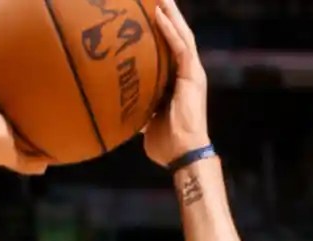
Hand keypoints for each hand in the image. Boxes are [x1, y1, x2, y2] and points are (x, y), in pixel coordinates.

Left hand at [141, 0, 210, 166]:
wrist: (181, 153)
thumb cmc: (164, 142)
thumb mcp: (146, 119)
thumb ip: (138, 108)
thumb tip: (119, 108)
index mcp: (177, 81)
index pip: (170, 50)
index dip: (162, 33)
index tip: (148, 16)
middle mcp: (187, 73)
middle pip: (178, 38)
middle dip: (168, 17)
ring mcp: (192, 73)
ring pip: (182, 36)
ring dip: (171, 15)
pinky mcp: (193, 76)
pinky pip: (181, 47)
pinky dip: (170, 30)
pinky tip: (159, 15)